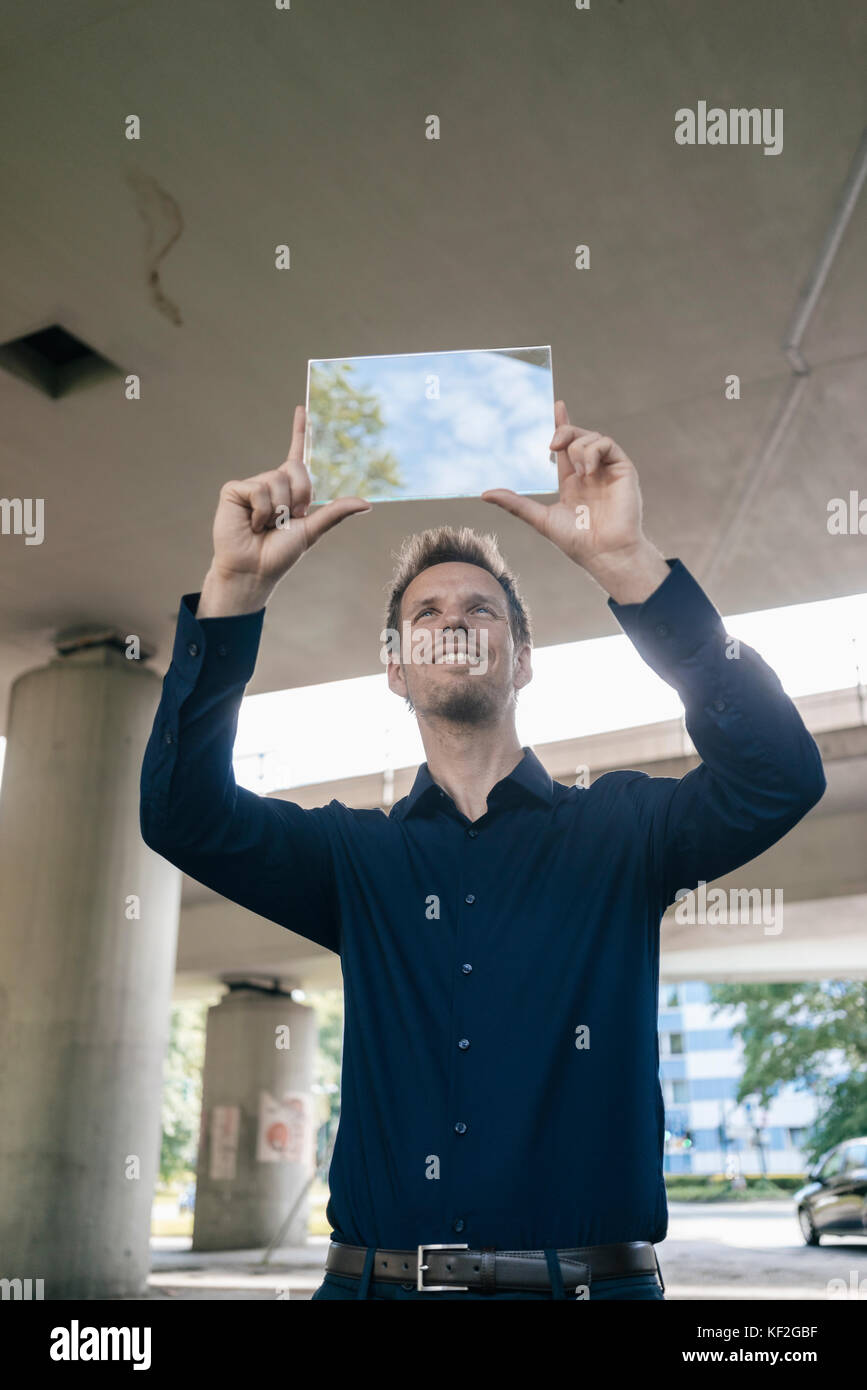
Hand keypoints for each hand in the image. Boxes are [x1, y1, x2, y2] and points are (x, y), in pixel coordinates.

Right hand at [200, 405, 370, 613]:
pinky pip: (259, 489)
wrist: (255, 569)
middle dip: (299, 497)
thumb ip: (335, 512)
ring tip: (266, 526)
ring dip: (278, 509)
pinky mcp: (235, 490)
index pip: (296, 454)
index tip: (302, 408)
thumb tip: (367, 503)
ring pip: (278, 480)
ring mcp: (252, 485)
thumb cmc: (281, 553)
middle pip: (296, 469)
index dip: (300, 431)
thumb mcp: (312, 530)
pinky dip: (262, 511)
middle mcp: (271, 482)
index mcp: (289, 489)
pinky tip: (253, 524)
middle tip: (286, 520)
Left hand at [481, 400, 643, 567]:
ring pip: (591, 437)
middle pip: (577, 436)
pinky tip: (588, 472)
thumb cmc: (576, 541)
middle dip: (563, 430)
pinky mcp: (623, 469)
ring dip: (578, 449)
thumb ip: (515, 503)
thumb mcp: (539, 518)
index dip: (562, 424)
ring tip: (578, 474)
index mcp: (572, 481)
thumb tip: (484, 494)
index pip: (566, 445)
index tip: (557, 406)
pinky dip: (593, 452)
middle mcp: (590, 472)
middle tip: (552, 445)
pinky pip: (607, 444)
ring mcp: (607, 469)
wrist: (603, 551)